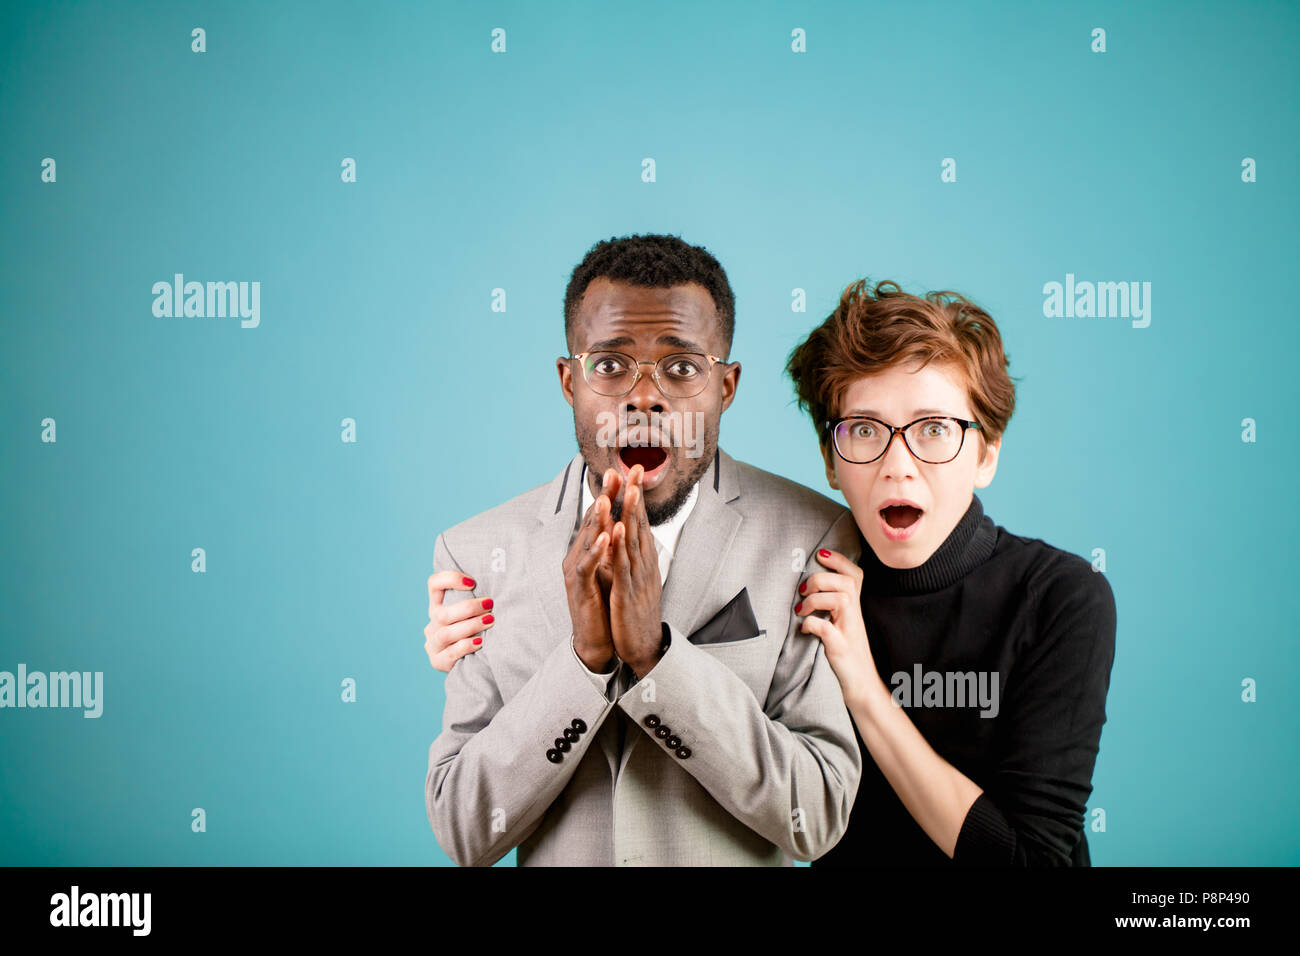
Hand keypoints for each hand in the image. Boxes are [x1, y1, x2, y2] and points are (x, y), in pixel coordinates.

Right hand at [425, 570, 493, 671]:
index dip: (449, 579)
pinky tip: (480, 641)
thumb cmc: (478, 631)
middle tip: (489, 604)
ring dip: (470, 626)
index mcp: (438, 607)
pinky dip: (467, 645)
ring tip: (490, 621)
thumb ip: (478, 601)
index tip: (472, 582)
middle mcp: (432, 624)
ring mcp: (433, 644)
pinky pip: (451, 653)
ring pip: (445, 633)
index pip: (434, 584)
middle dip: (468, 608)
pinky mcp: (438, 661)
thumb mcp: (474, 614)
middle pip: (442, 613)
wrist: (473, 663)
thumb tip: (500, 586)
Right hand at [563, 469, 620, 671]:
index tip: (622, 471)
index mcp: (588, 550)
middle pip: (592, 521)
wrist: (596, 638)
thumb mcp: (609, 569)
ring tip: (606, 498)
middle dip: (604, 496)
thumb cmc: (603, 603)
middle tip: (613, 472)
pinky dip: (596, 551)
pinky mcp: (578, 588)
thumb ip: (611, 547)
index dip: (611, 494)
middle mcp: (578, 555)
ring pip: (586, 540)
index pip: (601, 516)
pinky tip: (607, 537)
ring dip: (597, 518)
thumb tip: (623, 523)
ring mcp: (575, 570)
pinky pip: (587, 566)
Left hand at [608, 465, 664, 678]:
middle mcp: (644, 564)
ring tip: (629, 489)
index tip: (634, 472)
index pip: (640, 522)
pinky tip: (617, 529)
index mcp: (644, 560)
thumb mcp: (638, 580)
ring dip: (630, 514)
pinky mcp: (627, 593)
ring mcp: (637, 578)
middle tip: (635, 468)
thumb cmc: (638, 613)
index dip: (636, 497)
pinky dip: (620, 546)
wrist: (644, 646)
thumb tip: (637, 538)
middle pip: (639, 524)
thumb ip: (636, 558)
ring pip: (633, 541)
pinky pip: (623, 566)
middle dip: (636, 495)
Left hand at [794, 548, 881, 704]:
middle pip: (846, 582)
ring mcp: (849, 631)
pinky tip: (804, 628)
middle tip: (803, 591)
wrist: (861, 684)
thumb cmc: (847, 651)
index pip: (854, 574)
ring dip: (814, 600)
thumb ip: (832, 604)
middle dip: (820, 579)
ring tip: (801, 611)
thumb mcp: (842, 623)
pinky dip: (811, 625)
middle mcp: (855, 616)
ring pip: (840, 599)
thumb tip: (807, 584)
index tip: (820, 554)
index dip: (839, 560)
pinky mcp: (840, 648)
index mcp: (855, 607)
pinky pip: (826, 629)